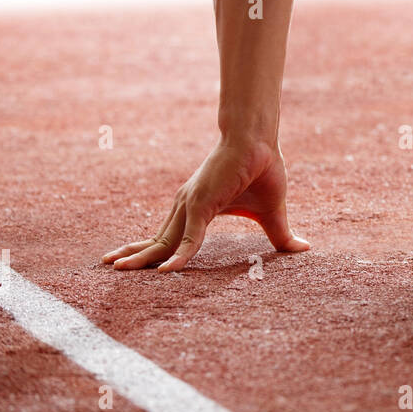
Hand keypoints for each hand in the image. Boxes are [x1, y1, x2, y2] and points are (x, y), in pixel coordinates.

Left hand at [101, 137, 308, 270]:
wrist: (259, 140)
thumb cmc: (263, 168)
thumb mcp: (271, 212)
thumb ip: (280, 235)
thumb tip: (304, 248)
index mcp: (198, 208)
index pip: (170, 235)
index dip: (152, 249)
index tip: (132, 262)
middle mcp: (187, 207)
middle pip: (156, 239)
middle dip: (134, 255)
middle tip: (108, 267)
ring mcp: (191, 206)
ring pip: (163, 241)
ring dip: (142, 259)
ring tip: (118, 271)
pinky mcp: (202, 204)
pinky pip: (188, 238)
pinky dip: (178, 256)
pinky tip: (167, 272)